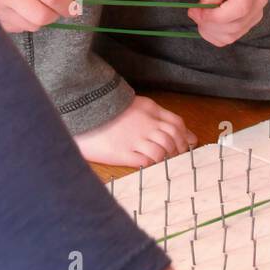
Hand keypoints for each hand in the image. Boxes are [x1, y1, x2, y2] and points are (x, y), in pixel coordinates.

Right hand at [0, 0, 71, 32]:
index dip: (67, 4)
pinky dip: (23, 19)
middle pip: (42, 17)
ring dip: (38, 16)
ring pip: (29, 25)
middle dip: (54, 13)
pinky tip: (17, 4)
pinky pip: (15, 27)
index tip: (72, 6)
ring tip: (32, 0)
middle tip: (54, 4)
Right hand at [74, 95, 197, 166]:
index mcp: (149, 109)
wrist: (83, 111)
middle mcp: (145, 124)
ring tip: (162, 161)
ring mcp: (134, 139)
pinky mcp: (122, 152)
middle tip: (176, 157)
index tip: (187, 145)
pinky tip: (149, 164)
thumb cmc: (110, 109)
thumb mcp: (136, 104)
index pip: (176, 124)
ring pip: (162, 152)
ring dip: (166, 158)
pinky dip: (152, 164)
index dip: (184, 136)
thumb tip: (178, 127)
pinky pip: (146, 161)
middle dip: (178, 150)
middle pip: (172, 139)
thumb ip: (157, 114)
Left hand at [185, 0, 267, 46]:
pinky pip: (228, 39)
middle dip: (209, 23)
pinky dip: (213, 34)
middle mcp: (259, 1)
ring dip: (209, 29)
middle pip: (235, 25)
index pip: (239, 10)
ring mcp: (255, 14)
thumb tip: (207, 10)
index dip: (215, 16)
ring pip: (231, 35)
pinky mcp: (247, 24)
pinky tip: (206, 20)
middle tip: (193, 10)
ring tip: (200, 12)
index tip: (195, 11)